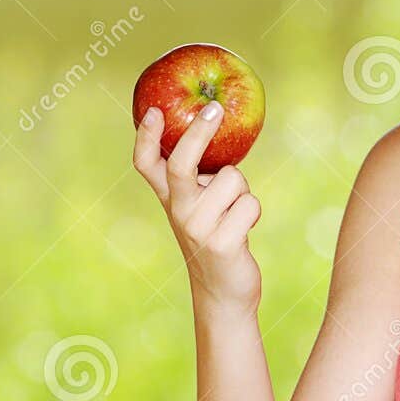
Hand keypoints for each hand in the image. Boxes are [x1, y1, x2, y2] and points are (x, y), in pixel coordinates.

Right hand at [132, 101, 261, 312]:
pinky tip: (242, 231)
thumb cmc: (215, 237)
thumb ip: (198, 178)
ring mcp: (198, 229)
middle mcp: (178, 212)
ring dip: (243, 191)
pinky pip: (250, 204)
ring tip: (234, 214)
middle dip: (197, 134)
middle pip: (181, 165)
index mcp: (170, 199)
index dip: (146, 137)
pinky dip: (253, 212)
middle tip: (215, 108)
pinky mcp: (222, 243)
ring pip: (232, 180)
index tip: (155, 110)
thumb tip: (214, 127)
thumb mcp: (199, 207)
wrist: (222, 292)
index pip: (147, 164)